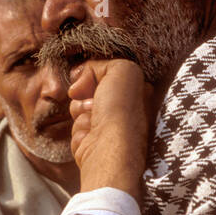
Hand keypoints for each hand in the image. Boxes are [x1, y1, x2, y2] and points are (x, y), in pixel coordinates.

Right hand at [68, 57, 152, 201]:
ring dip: (81, 111)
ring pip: (80, 107)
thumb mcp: (123, 70)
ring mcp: (108, 128)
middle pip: (90, 90)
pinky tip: (88, 137)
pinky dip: (79, 130)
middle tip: (92, 102)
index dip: (93, 74)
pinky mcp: (93, 143)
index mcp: (138, 93)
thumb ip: (105, 63)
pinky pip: (77, 128)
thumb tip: (83, 76)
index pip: (109, 75)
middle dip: (85, 93)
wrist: (108, 151)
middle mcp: (126, 111)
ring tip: (92, 122)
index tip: (85, 79)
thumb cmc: (120, 112)